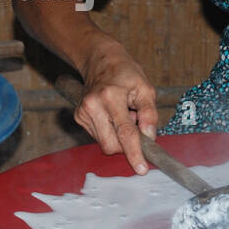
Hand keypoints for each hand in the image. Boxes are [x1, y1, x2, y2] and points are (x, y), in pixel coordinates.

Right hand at [74, 43, 158, 174]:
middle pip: (111, 145)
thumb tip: (149, 137)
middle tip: (134, 124)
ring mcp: (83, 112)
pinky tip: (111, 116)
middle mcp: (93, 106)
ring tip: (122, 114)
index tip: (141, 168)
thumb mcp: (145, 88)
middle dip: (126, 145)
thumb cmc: (125, 73)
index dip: (134, 153)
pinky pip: (98, 136)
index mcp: (111, 97)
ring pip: (104, 143)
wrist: (100, 60)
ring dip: (117, 136)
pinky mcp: (78, 117)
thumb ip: (149, 114)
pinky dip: (109, 131)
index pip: (125, 133)